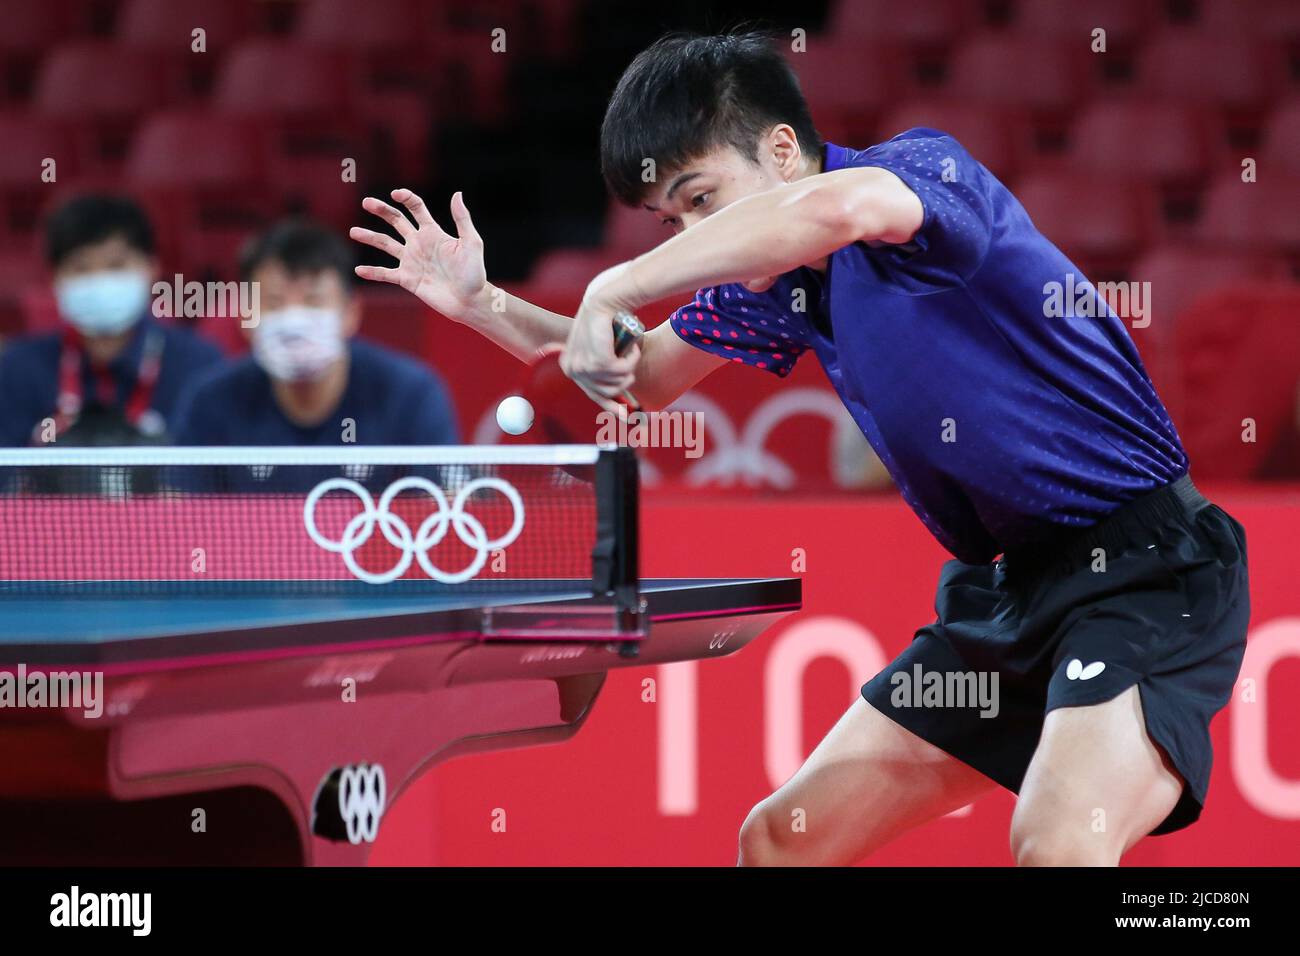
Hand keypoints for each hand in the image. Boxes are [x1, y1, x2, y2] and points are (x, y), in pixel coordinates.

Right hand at [350, 189, 488, 322]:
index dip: (406, 198)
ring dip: (369, 237)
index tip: (396, 194)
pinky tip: (358, 270)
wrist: (469, 301)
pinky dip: (372, 272)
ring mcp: (411, 261)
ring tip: (354, 232)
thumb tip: (457, 194)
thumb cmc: (474, 273)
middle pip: (396, 221)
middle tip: (366, 202)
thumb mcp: (471, 243)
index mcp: (433, 232)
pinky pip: (386, 274)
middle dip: (381, 210)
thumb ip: (462, 219)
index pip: (416, 209)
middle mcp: (419, 243)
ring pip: (385, 244)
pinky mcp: (407, 279)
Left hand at [559, 266, 642, 414]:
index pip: (593, 395)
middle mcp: (573, 370)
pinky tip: (632, 347)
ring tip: (630, 349)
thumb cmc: (607, 324)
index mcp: (570, 368)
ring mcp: (584, 367)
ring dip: (630, 366)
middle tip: (631, 362)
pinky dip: (632, 359)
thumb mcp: (603, 351)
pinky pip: (623, 371)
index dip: (612, 406)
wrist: (604, 302)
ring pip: (617, 382)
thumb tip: (622, 403)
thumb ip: (605, 372)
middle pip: (607, 392)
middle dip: (625, 381)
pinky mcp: (598, 362)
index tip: (627, 416)